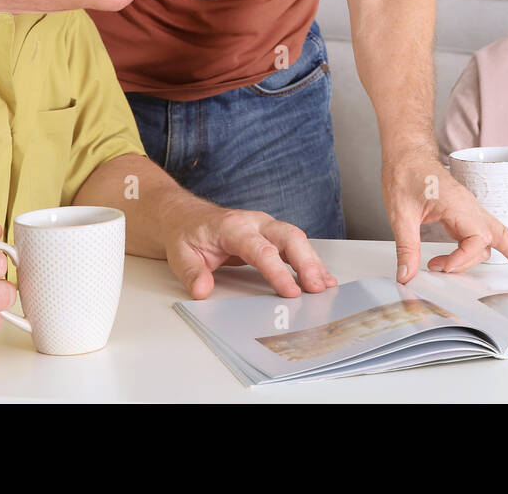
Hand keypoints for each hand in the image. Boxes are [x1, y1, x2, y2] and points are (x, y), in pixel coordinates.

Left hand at [162, 201, 336, 298]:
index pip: (261, 249)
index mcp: (234, 227)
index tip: (290, 291)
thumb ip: (192, 273)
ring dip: (314, 262)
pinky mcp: (272, 235)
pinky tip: (322, 278)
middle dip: (306, 262)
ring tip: (327, 286)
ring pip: (297, 240)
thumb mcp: (180, 255)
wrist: (187, 216)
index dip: (278, 271)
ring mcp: (266, 227)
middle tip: (316, 287)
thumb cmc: (187, 234)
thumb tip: (203, 291)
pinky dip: (311, 262)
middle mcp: (255, 222)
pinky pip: (296, 246)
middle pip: (289, 237)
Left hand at [383, 150, 507, 283]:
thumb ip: (406, 248)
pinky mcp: (463, 213)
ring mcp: (469, 209)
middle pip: (505, 235)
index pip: (477, 240)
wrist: (408, 154)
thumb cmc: (405, 175)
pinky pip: (480, 234)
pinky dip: (478, 250)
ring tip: (458, 271)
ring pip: (493, 236)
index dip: (461, 259)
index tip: (439, 266)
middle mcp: (470, 207)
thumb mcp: (400, 214)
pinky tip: (462, 260)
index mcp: (459, 204)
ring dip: (486, 257)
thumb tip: (406, 275)